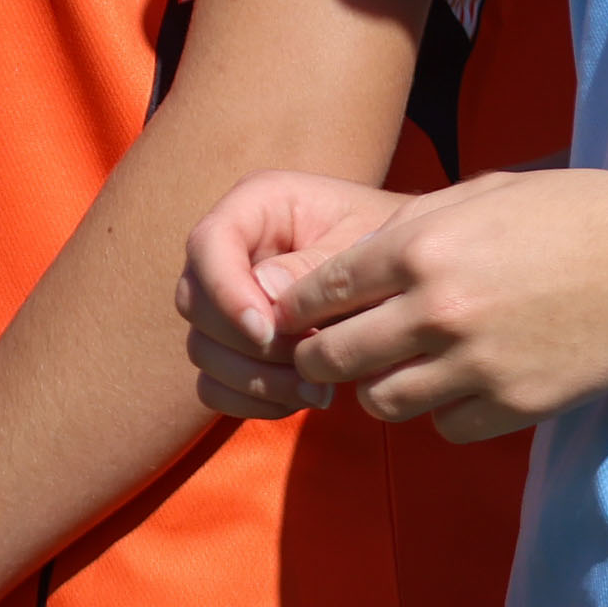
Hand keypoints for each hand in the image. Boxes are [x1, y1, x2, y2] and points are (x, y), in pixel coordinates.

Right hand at [183, 170, 402, 418]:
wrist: (412, 275)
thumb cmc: (393, 245)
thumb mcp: (367, 243)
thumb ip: (318, 266)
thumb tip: (265, 296)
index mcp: (258, 205)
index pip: (208, 244)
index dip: (226, 291)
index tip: (268, 331)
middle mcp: (233, 251)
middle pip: (195, 303)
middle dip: (247, 345)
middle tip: (309, 364)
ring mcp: (229, 302)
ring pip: (202, 350)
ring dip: (255, 380)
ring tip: (318, 390)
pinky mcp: (236, 347)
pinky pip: (214, 385)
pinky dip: (250, 401)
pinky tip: (301, 399)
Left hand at [273, 166, 607, 440]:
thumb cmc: (577, 213)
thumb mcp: (484, 192)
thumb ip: (412, 227)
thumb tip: (356, 264)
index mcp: (421, 246)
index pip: (322, 291)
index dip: (298, 308)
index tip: (296, 317)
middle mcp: (439, 310)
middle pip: (335, 358)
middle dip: (318, 359)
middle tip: (326, 358)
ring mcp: (477, 364)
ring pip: (383, 404)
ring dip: (381, 391)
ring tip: (400, 373)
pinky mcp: (517, 406)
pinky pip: (447, 429)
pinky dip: (444, 414)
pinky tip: (461, 389)